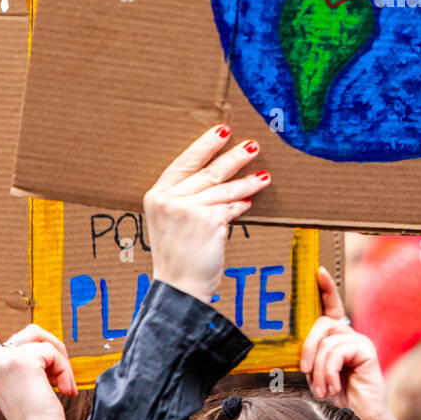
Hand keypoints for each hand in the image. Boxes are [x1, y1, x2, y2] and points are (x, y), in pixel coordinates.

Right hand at [0, 282, 75, 419]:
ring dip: (59, 362)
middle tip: (58, 378)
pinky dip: (63, 370)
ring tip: (58, 385)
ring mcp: (4, 361)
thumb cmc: (35, 413)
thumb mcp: (23, 381)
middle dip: (54, 351)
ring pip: (44, 341)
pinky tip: (60, 389)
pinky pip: (52, 352)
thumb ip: (24, 360)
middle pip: (31, 331)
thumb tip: (41, 347)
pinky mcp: (21, 361)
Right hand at [144, 125, 271, 302]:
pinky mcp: (207, 221)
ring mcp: (187, 209)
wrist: (179, 289)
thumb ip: (185, 199)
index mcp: (156, 196)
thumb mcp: (170, 222)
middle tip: (253, 145)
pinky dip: (241, 204)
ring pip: (224, 189)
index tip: (223, 130)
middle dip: (233, 157)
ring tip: (264, 175)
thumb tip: (218, 178)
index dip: (204, 145)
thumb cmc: (177, 257)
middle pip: (207, 171)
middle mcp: (168, 200)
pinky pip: (230, 208)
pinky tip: (250, 201)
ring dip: (247, 181)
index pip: (183, 163)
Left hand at [299, 266, 397, 419]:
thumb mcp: (317, 373)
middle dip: (308, 346)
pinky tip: (332, 387)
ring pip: (327, 340)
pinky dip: (328, 371)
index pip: (331, 308)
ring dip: (318, 368)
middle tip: (305, 371)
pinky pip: (338, 350)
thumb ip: (312, 355)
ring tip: (322, 389)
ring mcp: (359, 342)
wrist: (356, 418)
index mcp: (337, 339)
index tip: (318, 271)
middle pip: (322, 323)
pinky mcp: (366, 351)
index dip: (326, 289)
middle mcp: (350, 335)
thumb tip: (297, 346)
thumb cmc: (336, 398)